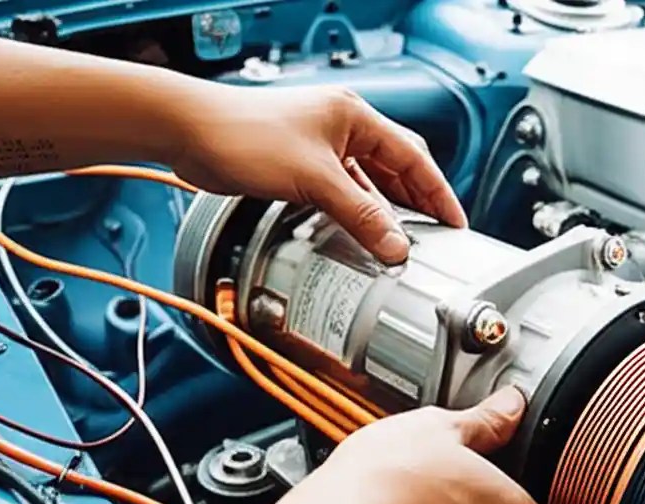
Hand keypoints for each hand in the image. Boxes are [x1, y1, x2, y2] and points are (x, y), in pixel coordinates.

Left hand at [170, 84, 466, 263]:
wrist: (189, 131)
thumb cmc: (245, 135)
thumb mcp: (315, 180)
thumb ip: (361, 215)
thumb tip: (396, 246)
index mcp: (355, 116)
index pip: (414, 157)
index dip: (438, 193)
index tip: (455, 224)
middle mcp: (341, 126)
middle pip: (395, 168)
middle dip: (416, 203)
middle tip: (434, 237)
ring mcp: (320, 144)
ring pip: (368, 181)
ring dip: (383, 210)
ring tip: (400, 241)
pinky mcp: (299, 162)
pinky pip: (341, 189)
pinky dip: (355, 211)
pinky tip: (359, 232)